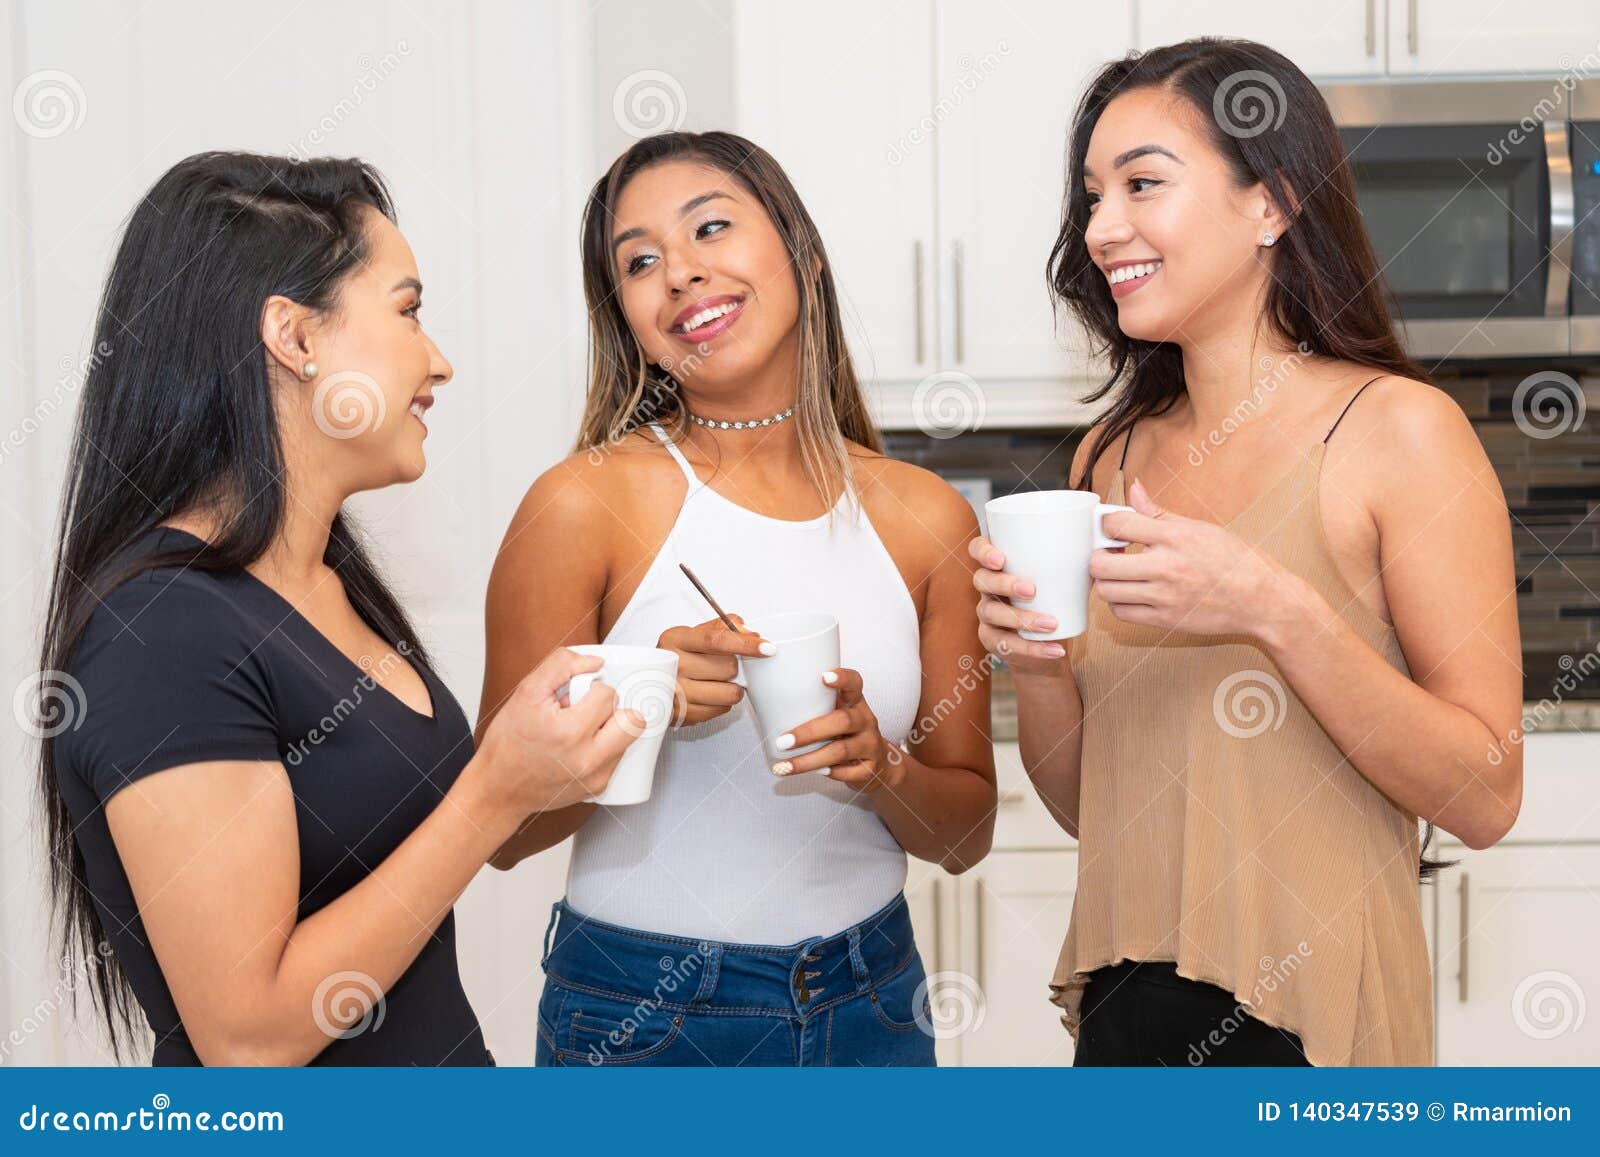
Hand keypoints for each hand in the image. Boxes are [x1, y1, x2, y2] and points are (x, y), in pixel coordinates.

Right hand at [473, 647, 643, 814]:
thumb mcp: (527, 692)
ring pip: (629, 739)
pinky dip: (604, 748)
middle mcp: (589, 759)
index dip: (592, 689)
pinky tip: (579, 748)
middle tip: (588, 711)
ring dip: (610, 728)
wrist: (498, 789)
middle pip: (633, 720)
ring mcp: (596, 777)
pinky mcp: (598, 788)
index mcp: (571, 732)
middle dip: (613, 709)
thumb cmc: (508, 743)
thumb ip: (561, 666)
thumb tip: (596, 662)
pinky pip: (617, 757)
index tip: (573, 698)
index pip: (608, 695)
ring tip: (582, 730)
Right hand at [656, 615, 773, 725]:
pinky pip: (722, 710)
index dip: (745, 643)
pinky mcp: (684, 715)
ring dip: (732, 687)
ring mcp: (677, 693)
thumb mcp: (695, 633)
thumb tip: (752, 634)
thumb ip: (725, 626)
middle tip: (724, 665)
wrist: (651, 682)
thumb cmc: (680, 656)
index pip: (715, 639)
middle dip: (735, 667)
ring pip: (730, 692)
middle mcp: (674, 665)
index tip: (767, 648)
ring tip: (719, 681)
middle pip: (728, 667)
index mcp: (676, 639)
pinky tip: (709, 693)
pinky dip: (722, 702)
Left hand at [769, 667, 904, 791]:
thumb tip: (764, 699)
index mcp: (855, 702)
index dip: (842, 678)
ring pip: (840, 751)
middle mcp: (866, 720)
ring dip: (808, 760)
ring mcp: (871, 744)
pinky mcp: (871, 768)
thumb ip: (814, 707)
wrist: (876, 763)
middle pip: (842, 721)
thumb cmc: (845, 734)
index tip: (824, 676)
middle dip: (809, 732)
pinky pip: (847, 773)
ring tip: (784, 766)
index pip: (855, 683)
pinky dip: (829, 774)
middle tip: (782, 742)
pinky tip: (815, 774)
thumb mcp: (836, 715)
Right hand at [967, 534, 1069, 674]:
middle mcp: (987, 587)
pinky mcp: (992, 639)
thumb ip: (1080, 559)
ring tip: (1051, 624)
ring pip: (992, 612)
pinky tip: (1055, 649)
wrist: (1051, 641)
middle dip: (1005, 584)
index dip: (984, 551)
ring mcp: (987, 613)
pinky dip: (1033, 648)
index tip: (1001, 558)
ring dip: (1021, 618)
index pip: (978, 549)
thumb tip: (1108, 544)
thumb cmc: (1057, 598)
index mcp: (999, 564)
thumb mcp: (1068, 577)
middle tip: (1032, 590)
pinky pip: (1006, 644)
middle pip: (983, 580)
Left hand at [1091, 478, 1293, 637]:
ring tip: (1119, 573)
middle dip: (1098, 556)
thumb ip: (1158, 513)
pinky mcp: (1165, 620)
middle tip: (1108, 553)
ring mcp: (1164, 596)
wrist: (1261, 599)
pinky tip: (1130, 593)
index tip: (1112, 528)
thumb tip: (1134, 489)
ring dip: (1106, 581)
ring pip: (1107, 591)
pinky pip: (1122, 613)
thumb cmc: (1235, 561)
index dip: (1107, 524)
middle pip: (1101, 564)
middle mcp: (1167, 567)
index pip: (1118, 524)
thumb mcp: (1200, 528)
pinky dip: (1118, 603)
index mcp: (1175, 537)